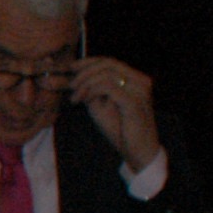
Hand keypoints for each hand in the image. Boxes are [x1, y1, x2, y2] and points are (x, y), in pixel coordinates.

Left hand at [73, 54, 160, 171]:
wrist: (136, 151)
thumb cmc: (119, 128)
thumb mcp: (100, 105)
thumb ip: (90, 89)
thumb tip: (74, 76)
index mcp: (135, 80)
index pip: (110, 62)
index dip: (88, 62)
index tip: (71, 67)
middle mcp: (141, 82)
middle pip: (108, 64)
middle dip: (84, 72)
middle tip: (70, 86)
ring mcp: (140, 91)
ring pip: (107, 74)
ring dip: (85, 83)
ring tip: (75, 97)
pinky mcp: (134, 103)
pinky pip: (108, 88)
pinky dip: (91, 91)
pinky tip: (83, 100)